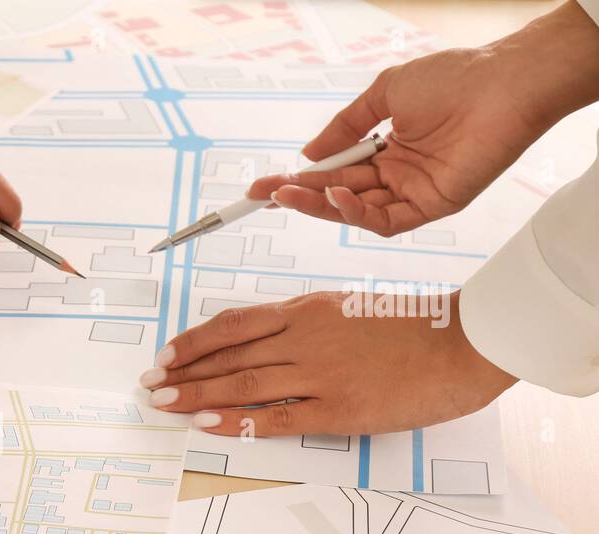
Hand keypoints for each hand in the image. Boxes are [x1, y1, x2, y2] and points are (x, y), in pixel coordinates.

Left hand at [138, 291, 516, 435]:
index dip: (193, 341)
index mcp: (307, 309)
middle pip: (228, 355)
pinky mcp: (338, 409)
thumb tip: (262, 340)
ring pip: (242, 383)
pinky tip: (205, 423)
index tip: (166, 355)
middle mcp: (305, 337)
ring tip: (163, 403)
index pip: (233, 324)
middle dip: (182, 372)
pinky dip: (235, 420)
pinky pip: (275, 417)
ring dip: (195, 394)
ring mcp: (319, 373)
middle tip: (149, 386)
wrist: (465, 343)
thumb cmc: (412, 327)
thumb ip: (305, 321)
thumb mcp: (348, 309)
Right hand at [248, 1, 598, 235]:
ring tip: (292, 194)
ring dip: (321, 205)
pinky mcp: (431, 206)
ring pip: (355, 211)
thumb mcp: (384, 93)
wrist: (503, 85)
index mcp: (387, 147)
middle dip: (298, 196)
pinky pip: (385, 220)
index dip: (298, 178)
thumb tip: (309, 154)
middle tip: (266, 196)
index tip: (265, 185)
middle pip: (338, 194)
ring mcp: (413, 192)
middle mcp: (398, 173)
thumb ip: (345, 126)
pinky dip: (357, 213)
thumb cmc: (454, 79)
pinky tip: (338, 197)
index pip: (334, 170)